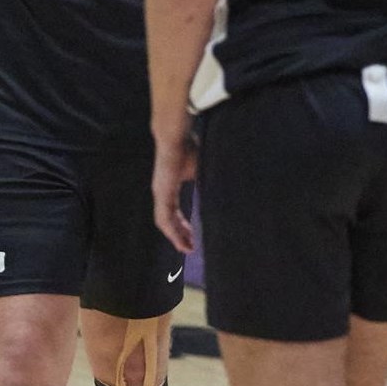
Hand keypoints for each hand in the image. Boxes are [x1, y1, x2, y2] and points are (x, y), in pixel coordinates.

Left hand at [151, 132, 198, 253]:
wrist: (175, 137)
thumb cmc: (189, 148)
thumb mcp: (201, 170)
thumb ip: (207, 182)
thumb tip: (226, 191)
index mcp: (171, 185)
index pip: (175, 210)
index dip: (183, 223)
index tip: (193, 233)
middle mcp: (163, 192)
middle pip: (169, 219)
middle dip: (180, 234)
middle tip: (191, 247)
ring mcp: (160, 193)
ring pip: (165, 223)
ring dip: (176, 237)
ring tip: (186, 248)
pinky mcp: (161, 194)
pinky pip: (164, 219)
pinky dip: (172, 232)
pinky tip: (180, 241)